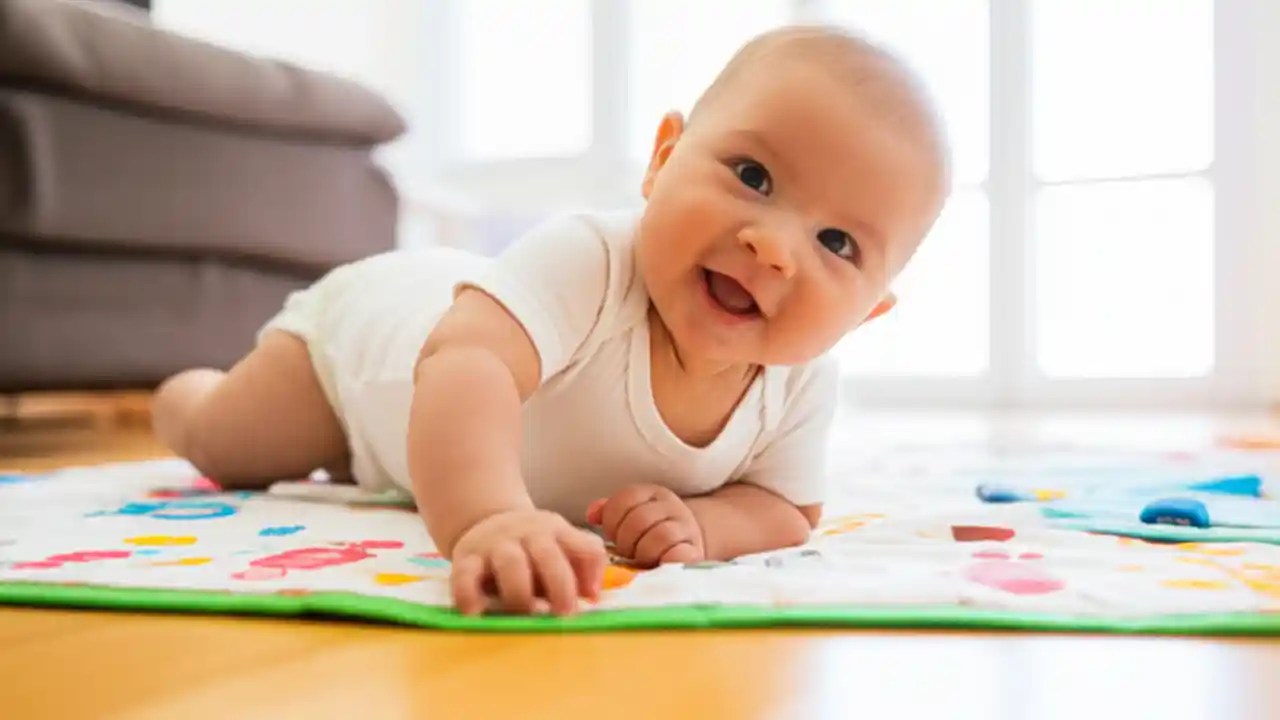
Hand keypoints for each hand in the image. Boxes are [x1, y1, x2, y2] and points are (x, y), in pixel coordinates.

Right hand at [450, 509, 606, 615]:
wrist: (486, 522)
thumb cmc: (533, 549)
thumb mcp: (560, 547)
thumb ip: (580, 567)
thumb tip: (592, 595)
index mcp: (558, 532)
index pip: (585, 547)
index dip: (592, 573)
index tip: (591, 599)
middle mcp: (528, 534)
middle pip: (548, 554)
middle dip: (559, 585)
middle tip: (562, 614)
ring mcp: (496, 544)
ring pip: (510, 562)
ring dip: (520, 593)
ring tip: (524, 615)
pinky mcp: (467, 559)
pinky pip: (464, 576)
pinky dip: (468, 595)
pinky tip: (476, 612)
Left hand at [586, 484, 704, 567]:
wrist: (688, 543)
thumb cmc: (650, 533)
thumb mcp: (630, 516)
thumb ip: (610, 513)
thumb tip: (592, 515)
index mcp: (652, 493)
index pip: (627, 498)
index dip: (613, 520)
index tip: (612, 536)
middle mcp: (671, 506)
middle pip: (640, 518)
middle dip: (626, 540)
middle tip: (625, 552)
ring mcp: (686, 528)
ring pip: (662, 534)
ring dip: (645, 551)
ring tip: (641, 560)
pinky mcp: (696, 552)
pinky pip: (682, 554)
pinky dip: (667, 560)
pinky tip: (658, 565)